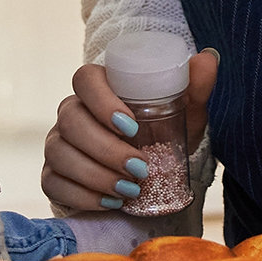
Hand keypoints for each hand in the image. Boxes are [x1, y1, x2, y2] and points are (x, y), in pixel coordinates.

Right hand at [41, 50, 215, 219]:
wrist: (149, 178)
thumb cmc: (163, 136)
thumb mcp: (185, 114)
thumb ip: (195, 87)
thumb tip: (208, 59)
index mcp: (100, 88)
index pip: (85, 79)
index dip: (102, 100)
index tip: (132, 126)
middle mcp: (72, 112)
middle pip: (70, 119)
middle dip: (105, 148)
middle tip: (139, 168)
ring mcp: (58, 143)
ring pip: (59, 152)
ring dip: (96, 174)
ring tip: (130, 190)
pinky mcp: (52, 175)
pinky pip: (53, 183)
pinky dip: (83, 195)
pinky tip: (111, 201)